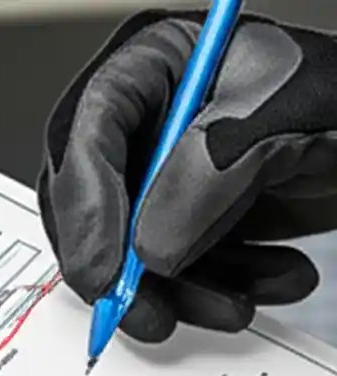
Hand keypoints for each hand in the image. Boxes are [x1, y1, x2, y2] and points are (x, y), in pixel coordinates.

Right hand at [37, 10, 332, 342]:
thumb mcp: (287, 112)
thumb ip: (211, 172)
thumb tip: (149, 245)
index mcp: (155, 64)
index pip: (89, 132)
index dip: (88, 206)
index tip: (108, 270)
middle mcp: (148, 120)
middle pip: (94, 201)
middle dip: (125, 268)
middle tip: (148, 311)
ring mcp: (168, 172)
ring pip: (133, 250)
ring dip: (185, 291)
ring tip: (236, 305)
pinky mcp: (195, 216)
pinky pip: (181, 269)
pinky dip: (224, 289)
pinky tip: (273, 280)